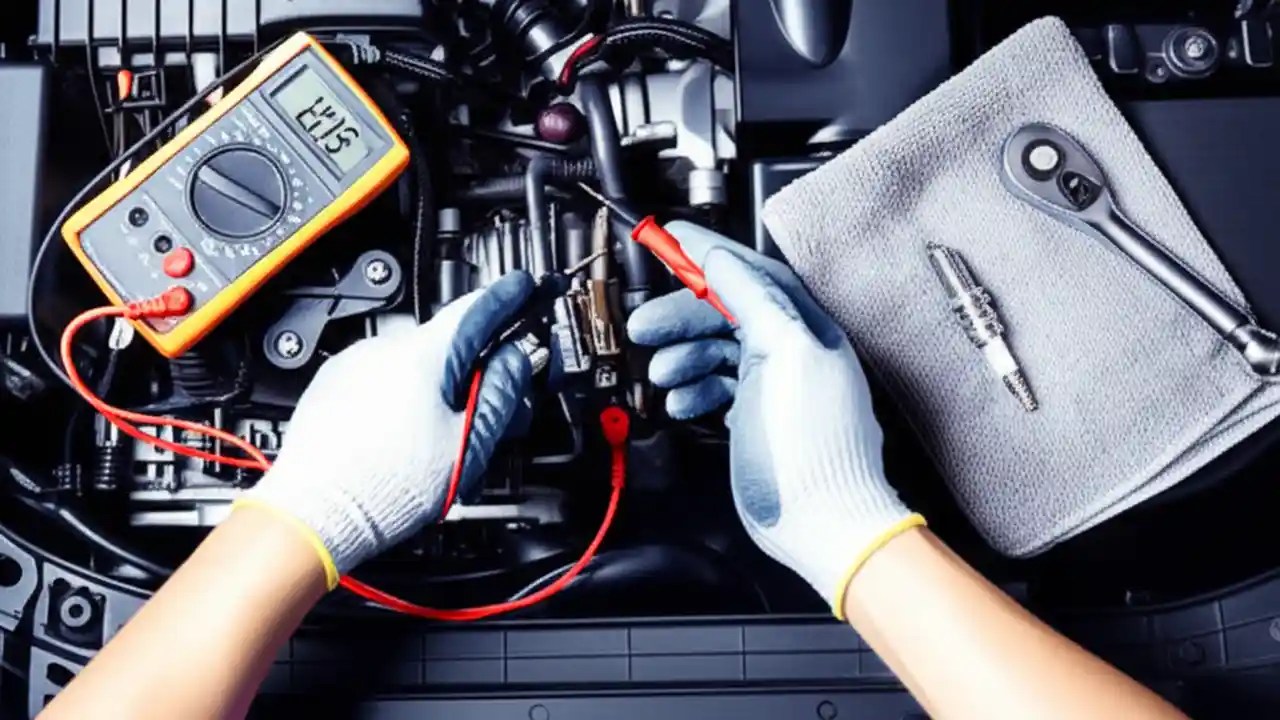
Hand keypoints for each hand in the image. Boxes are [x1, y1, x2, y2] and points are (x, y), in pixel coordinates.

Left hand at [241, 272, 535, 586]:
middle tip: (497, 409)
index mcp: (423, 357)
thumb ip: (498, 396)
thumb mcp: (465, 446)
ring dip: (437, 390)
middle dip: (477, 371)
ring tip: (441, 443)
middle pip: (449, 346)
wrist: (315, 515)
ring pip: (415, 367)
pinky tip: (404, 441)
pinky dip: (402, 400)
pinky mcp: (332, 387)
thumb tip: (515, 362)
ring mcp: (353, 366)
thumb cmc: (384, 490)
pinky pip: (381, 381)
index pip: (479, 309)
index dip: (510, 297)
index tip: (525, 287)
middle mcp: (384, 349)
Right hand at [628, 222, 923, 615]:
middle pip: (726, 313)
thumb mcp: (782, 354)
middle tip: (645, 326)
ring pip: (717, 351)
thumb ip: (752, 300)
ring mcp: (777, 385)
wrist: (826, 524)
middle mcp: (793, 350)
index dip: (706, 256)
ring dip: (683, 357)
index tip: (666, 241)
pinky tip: (681, 403)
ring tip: (661, 373)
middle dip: (682, 316)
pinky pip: (718, 388)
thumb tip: (721, 259)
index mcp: (804, 328)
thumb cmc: (813, 448)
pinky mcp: (760, 417)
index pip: (750, 273)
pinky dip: (693, 390)